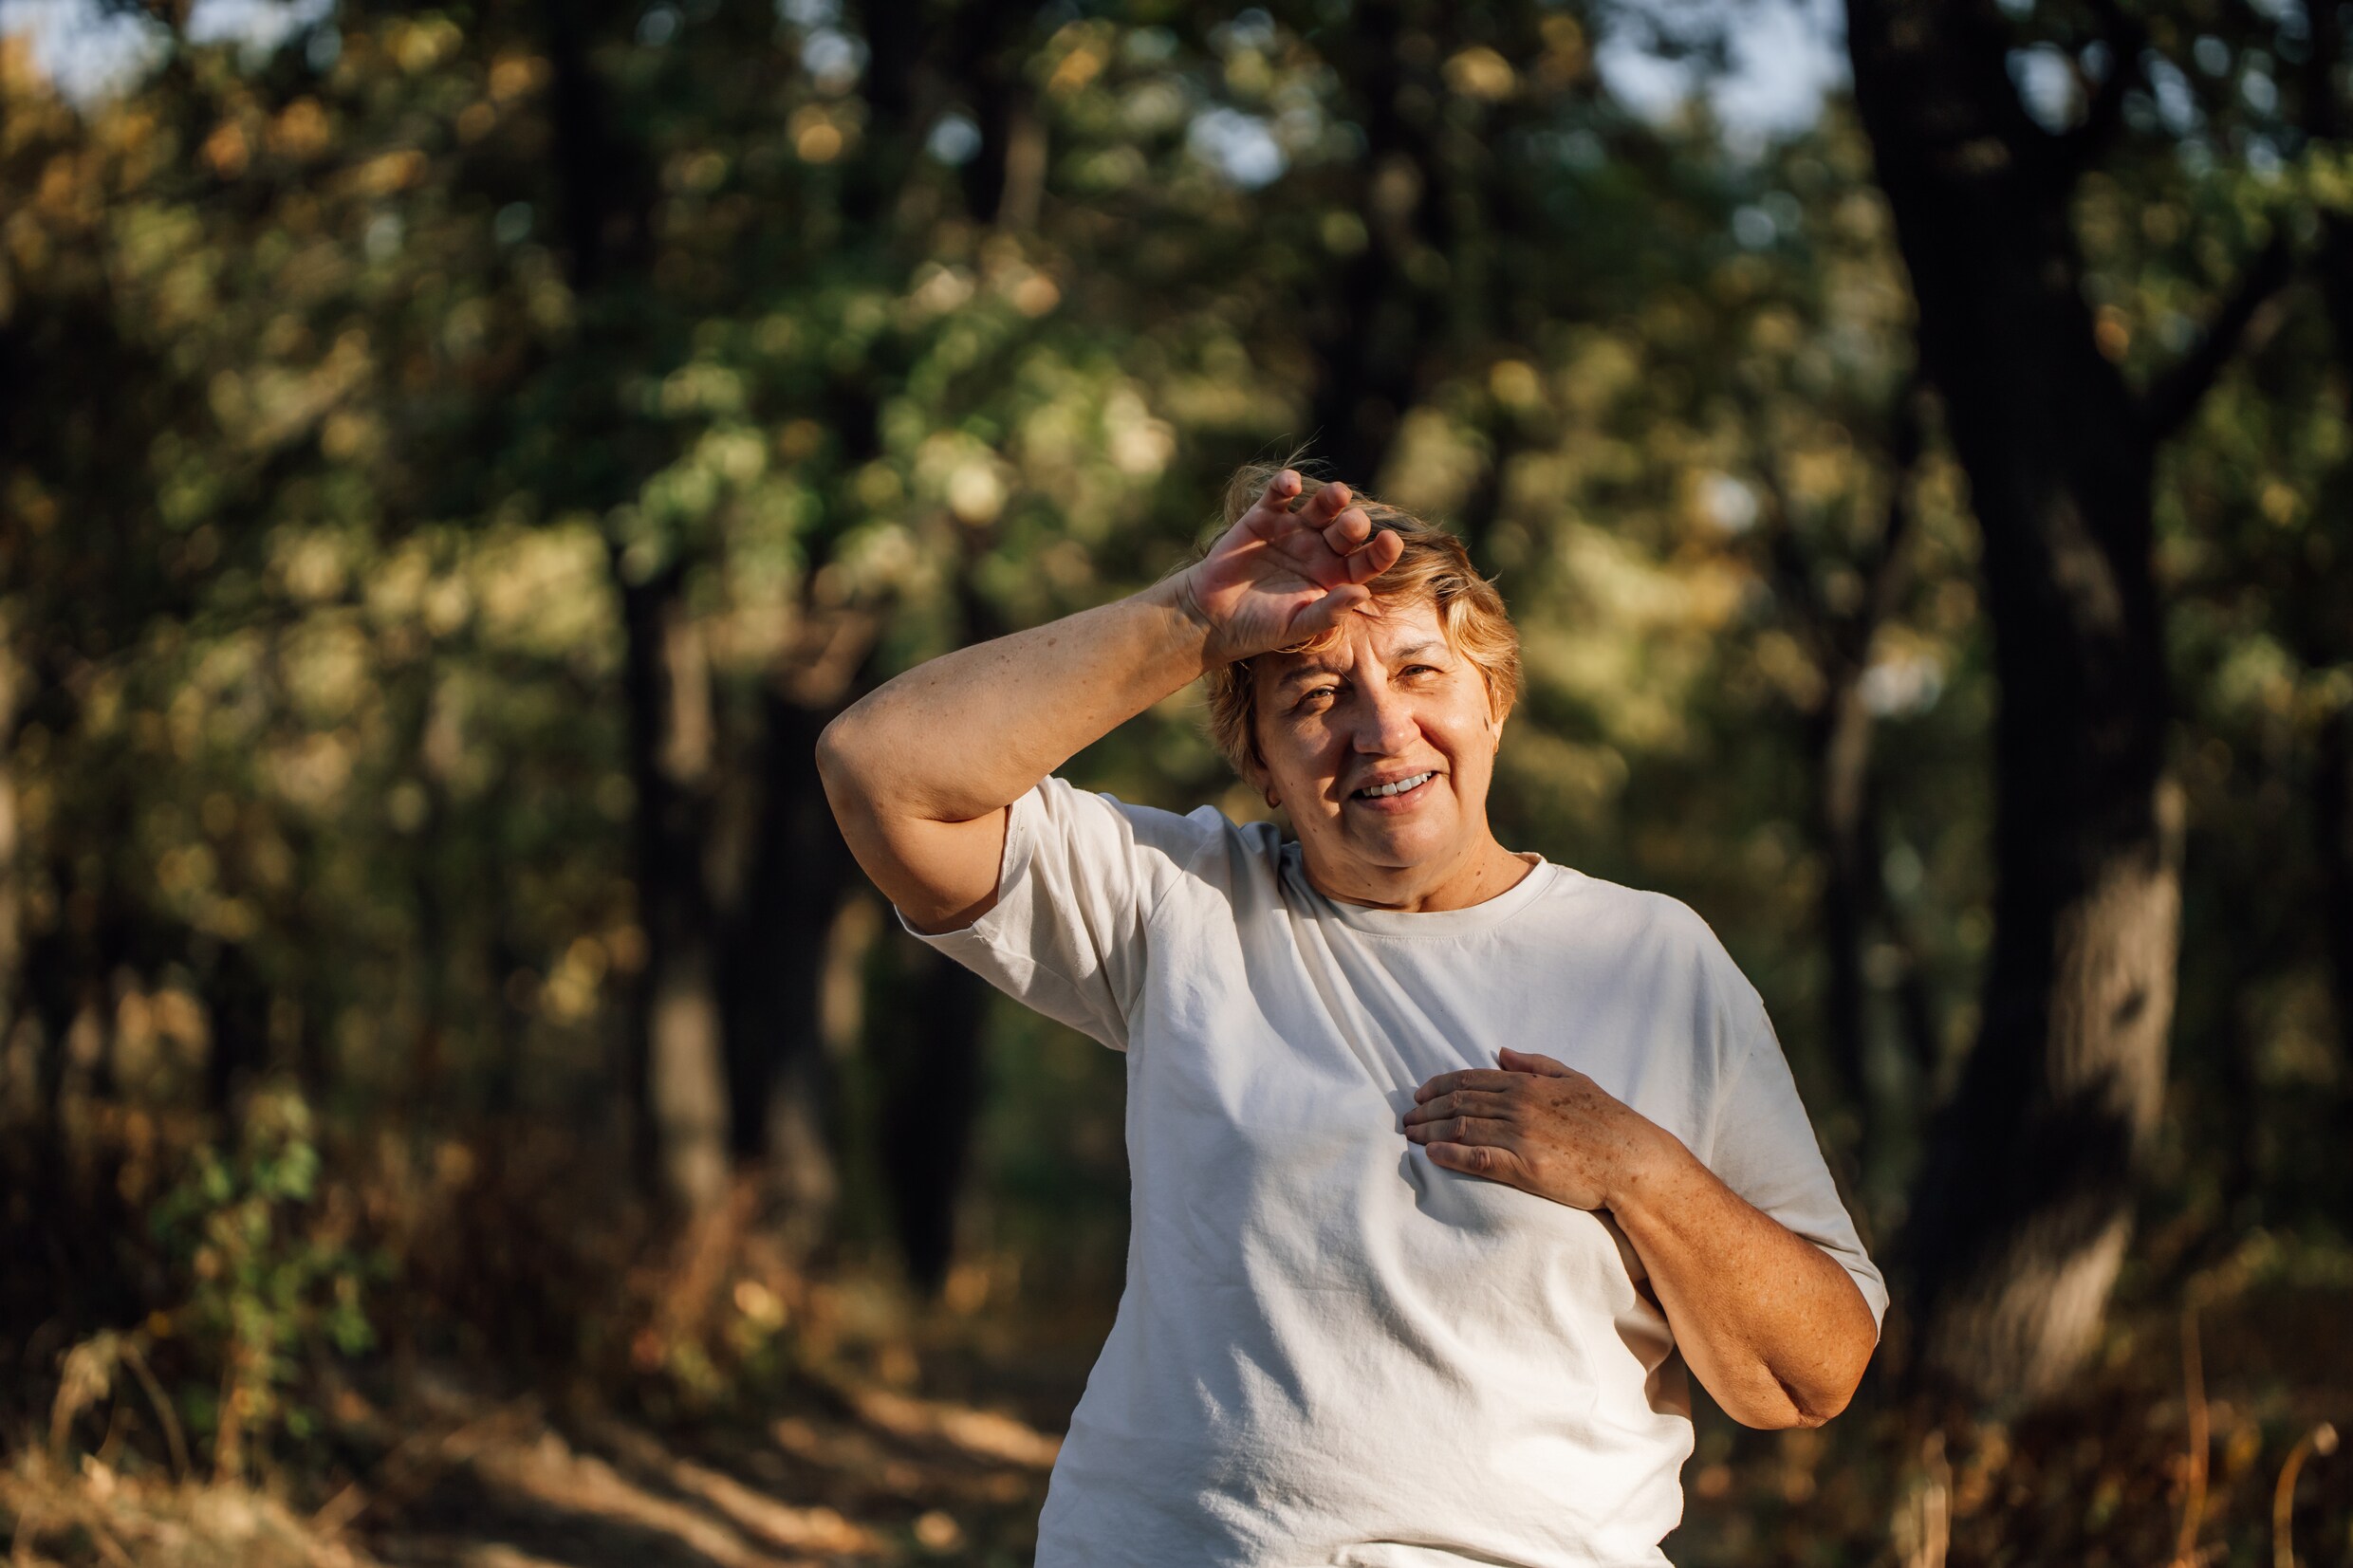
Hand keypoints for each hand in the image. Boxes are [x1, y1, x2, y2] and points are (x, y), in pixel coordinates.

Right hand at [1173, 469, 1404, 665]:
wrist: (1211, 617)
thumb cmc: (1258, 628)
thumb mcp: (1296, 626)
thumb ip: (1328, 611)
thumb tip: (1363, 593)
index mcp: (1334, 577)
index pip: (1367, 562)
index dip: (1382, 551)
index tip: (1391, 541)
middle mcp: (1319, 550)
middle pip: (1346, 532)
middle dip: (1353, 525)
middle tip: (1353, 525)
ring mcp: (1293, 531)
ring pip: (1320, 508)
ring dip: (1331, 498)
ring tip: (1338, 494)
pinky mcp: (1263, 517)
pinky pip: (1278, 496)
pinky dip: (1285, 486)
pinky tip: (1291, 483)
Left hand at [1402, 1048, 1674, 1210]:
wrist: (1632, 1160)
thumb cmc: (1607, 1120)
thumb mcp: (1573, 1079)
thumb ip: (1535, 1064)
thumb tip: (1501, 1053)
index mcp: (1528, 1084)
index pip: (1471, 1080)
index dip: (1439, 1086)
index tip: (1420, 1094)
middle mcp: (1519, 1106)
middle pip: (1460, 1103)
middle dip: (1428, 1109)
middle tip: (1407, 1117)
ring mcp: (1521, 1136)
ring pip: (1463, 1128)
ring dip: (1431, 1130)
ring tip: (1411, 1135)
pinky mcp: (1525, 1168)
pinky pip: (1478, 1158)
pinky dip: (1451, 1154)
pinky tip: (1432, 1154)